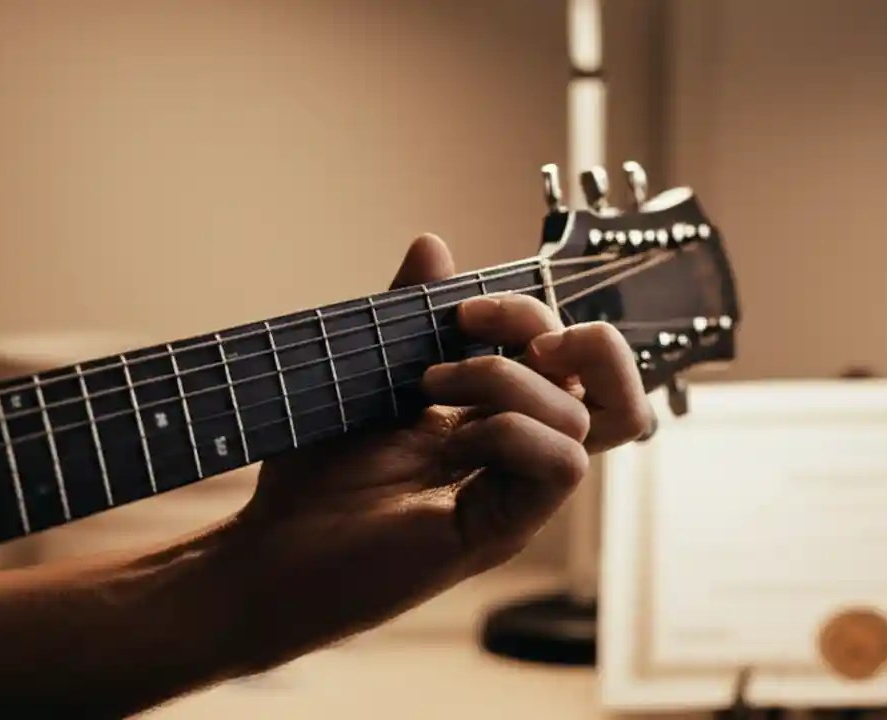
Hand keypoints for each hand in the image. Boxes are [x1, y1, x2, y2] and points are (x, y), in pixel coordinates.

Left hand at [219, 234, 651, 672]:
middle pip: (615, 390)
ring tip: (431, 388)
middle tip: (478, 329)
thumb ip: (406, 316)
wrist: (272, 552)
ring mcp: (515, 496)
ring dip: (506, 380)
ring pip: (582, 418)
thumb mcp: (364, 376)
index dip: (529, 314)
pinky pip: (561, 465)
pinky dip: (511, 431)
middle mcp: (519, 456)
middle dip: (564, 333)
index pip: (570, 361)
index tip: (457, 308)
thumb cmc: (313, 478)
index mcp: (498, 419)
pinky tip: (451, 436)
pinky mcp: (503, 531)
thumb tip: (435, 245)